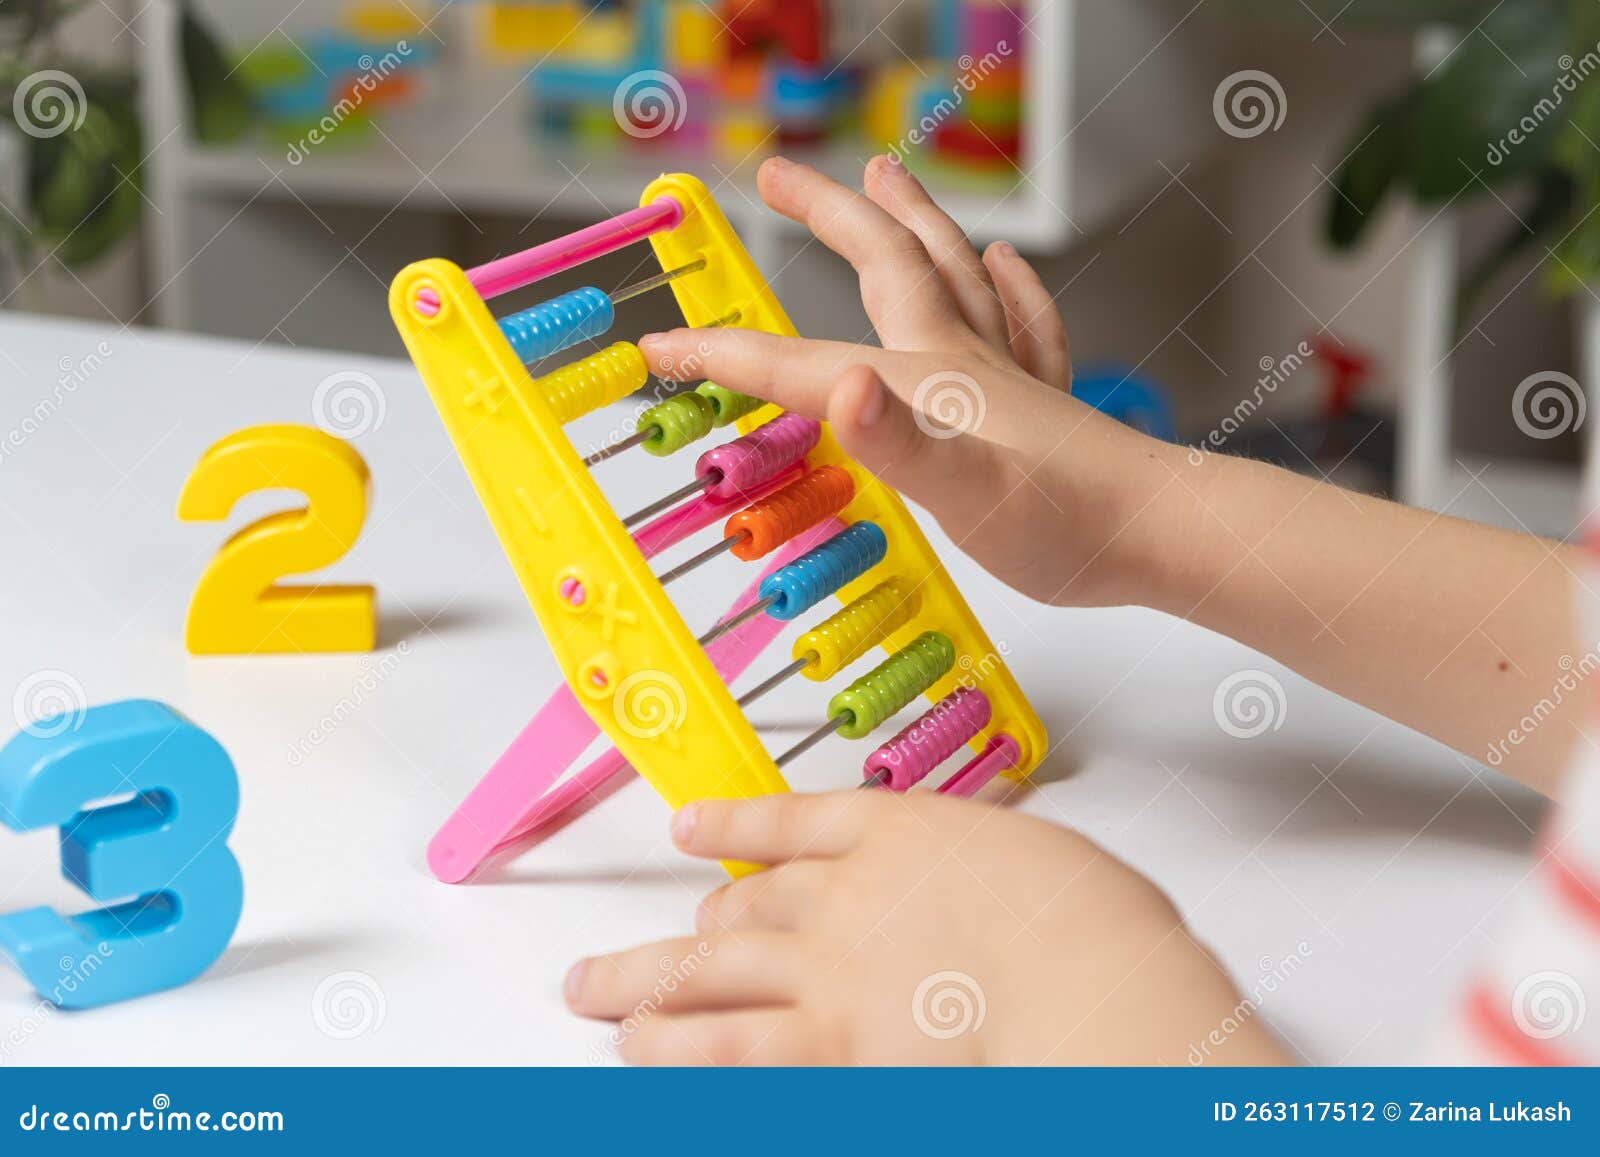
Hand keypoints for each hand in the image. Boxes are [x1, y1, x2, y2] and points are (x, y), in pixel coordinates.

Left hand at [564, 791, 1287, 1065]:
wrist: (1085, 982)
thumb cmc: (1092, 926)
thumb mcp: (1042, 863)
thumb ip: (989, 875)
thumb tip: (991, 894)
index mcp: (902, 834)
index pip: (795, 820)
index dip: (736, 823)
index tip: (694, 823)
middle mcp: (847, 894)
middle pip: (748, 901)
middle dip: (703, 919)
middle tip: (676, 931)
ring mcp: (827, 970)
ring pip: (708, 969)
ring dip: (643, 980)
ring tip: (594, 990)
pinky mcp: (824, 1045)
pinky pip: (728, 1047)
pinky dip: (675, 1045)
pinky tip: (638, 1044)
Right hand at [639, 156, 1196, 610]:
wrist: (1160, 531)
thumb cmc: (1064, 524)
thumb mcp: (964, 495)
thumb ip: (897, 443)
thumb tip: (837, 385)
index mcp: (919, 379)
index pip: (794, 361)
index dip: (719, 356)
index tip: (655, 346)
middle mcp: (957, 359)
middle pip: (883, 262)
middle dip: (826, 215)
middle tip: (780, 175)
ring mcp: (1001, 374)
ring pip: (949, 272)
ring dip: (911, 219)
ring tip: (887, 173)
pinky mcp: (1039, 401)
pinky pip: (1019, 323)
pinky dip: (1004, 286)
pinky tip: (1001, 267)